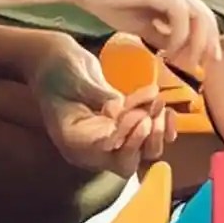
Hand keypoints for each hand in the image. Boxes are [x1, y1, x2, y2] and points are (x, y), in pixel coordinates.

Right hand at [27, 34, 175, 176]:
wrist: (57, 60)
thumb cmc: (59, 67)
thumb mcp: (75, 78)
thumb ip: (99, 95)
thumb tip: (120, 109)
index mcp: (72, 139)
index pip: (102, 151)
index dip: (124, 138)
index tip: (139, 116)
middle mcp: (91, 147)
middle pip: (125, 162)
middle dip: (143, 141)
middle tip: (150, 113)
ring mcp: (109, 139)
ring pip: (141, 152)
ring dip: (155, 132)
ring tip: (158, 102)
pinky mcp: (123, 128)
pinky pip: (147, 138)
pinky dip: (161, 128)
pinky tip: (167, 109)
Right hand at [68, 0, 220, 72]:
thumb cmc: (112, 3)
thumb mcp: (142, 27)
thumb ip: (160, 37)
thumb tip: (174, 52)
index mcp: (177, 0)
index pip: (203, 22)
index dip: (207, 44)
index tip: (202, 65)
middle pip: (208, 20)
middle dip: (208, 46)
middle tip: (200, 68)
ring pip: (200, 18)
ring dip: (195, 44)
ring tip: (182, 63)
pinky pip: (181, 17)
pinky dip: (178, 37)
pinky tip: (165, 51)